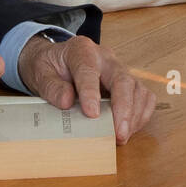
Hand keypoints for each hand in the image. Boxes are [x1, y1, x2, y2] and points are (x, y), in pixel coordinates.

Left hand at [17, 34, 154, 145]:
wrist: (56, 61)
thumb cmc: (50, 66)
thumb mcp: (40, 73)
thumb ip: (51, 86)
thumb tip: (67, 101)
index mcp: (82, 50)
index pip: (89, 71)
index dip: (91, 93)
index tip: (91, 114)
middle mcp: (106, 58)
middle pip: (123, 80)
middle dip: (123, 109)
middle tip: (119, 133)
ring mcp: (119, 70)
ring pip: (137, 89)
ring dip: (133, 115)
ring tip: (122, 136)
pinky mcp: (128, 83)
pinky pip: (144, 97)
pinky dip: (141, 115)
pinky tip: (129, 129)